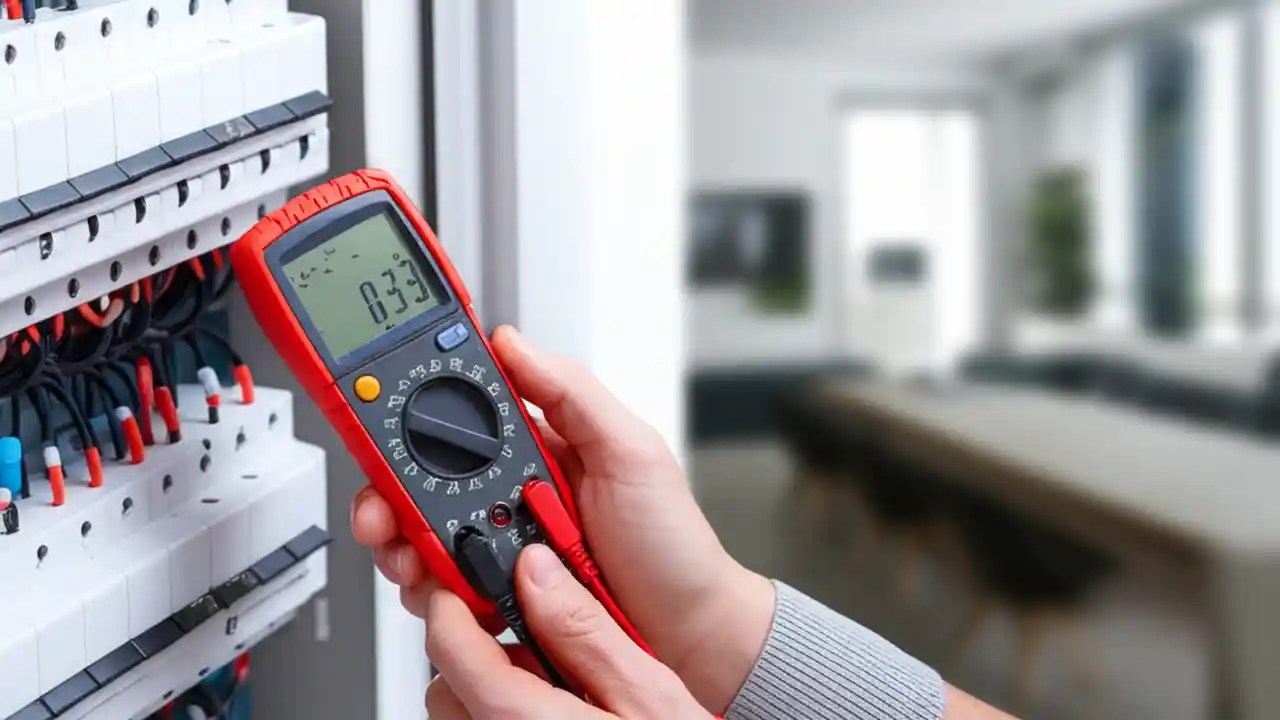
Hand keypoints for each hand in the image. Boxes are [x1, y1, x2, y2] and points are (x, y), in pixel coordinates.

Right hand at [352, 325, 774, 712]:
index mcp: (535, 447)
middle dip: (386, 493)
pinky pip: (440, 592)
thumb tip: (511, 342)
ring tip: (417, 558)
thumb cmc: (670, 543)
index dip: (410, 411)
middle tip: (383, 510)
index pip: (458, 416)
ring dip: (401, 546)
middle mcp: (507, 494)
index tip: (377, 414)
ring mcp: (498, 548)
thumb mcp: (632, 451)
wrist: (687, 634)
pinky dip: (430, 594)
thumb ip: (572, 392)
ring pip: (418, 538)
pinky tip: (451, 596)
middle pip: (417, 481)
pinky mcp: (494, 598)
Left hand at [423, 543, 713, 718]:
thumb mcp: (648, 695)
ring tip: (553, 695)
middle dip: (476, 659)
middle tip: (532, 648)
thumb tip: (537, 572)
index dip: (452, 611)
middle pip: (445, 693)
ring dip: (488, 699)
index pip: (452, 655)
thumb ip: (583, 631)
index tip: (466, 592)